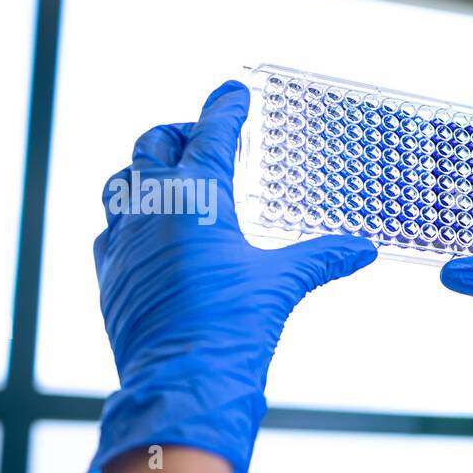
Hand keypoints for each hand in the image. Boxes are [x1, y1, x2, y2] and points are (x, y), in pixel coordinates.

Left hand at [77, 81, 377, 472]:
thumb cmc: (234, 328)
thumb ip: (322, 257)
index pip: (212, 135)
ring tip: (171, 178)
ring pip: (123, 182)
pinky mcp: (110, 273)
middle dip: (179, 133)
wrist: (183, 382)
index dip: (225, 108)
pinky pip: (110, 229)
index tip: (233, 90)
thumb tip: (363, 249)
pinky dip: (129, 218)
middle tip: (202, 137)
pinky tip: (148, 233)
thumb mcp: (283, 284)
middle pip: (154, 145)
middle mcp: (152, 209)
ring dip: (146, 170)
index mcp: (197, 199)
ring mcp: (122, 240)